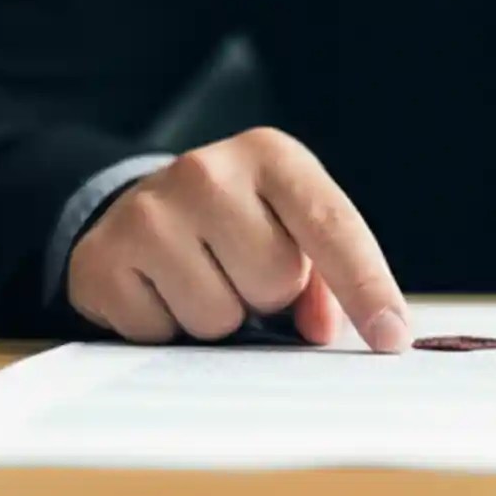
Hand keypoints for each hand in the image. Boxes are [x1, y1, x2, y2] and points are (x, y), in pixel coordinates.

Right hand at [67, 127, 410, 351]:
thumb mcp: (289, 230)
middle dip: (268, 297)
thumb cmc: (235, 227)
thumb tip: (323, 328)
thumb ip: (325, 278)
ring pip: (218, 317)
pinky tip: (160, 293)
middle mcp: (206, 170)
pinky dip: (168, 329)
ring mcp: (149, 210)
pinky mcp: (104, 257)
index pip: (331, 225)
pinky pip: (163, 333)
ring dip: (218, 320)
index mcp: (270, 157)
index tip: (391, 338)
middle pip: (274, 280)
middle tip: (241, 275)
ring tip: (200, 282)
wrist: (137, 212)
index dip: (367, 286)